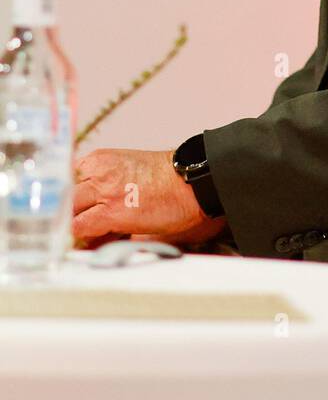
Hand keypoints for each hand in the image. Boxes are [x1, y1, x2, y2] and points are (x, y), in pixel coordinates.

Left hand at [73, 148, 226, 246]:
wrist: (193, 182)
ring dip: (74, 224)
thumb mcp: (129, 168)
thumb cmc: (170, 178)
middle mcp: (97, 171)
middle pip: (62, 195)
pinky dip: (83, 237)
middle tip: (79, 225)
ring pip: (67, 211)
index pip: (65, 179)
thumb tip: (91, 211)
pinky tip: (95, 240)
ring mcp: (102, 191)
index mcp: (100, 159)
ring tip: (88, 235)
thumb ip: (106, 182)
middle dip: (68, 212)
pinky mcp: (111, 212)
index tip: (72, 210)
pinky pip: (80, 228)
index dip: (67, 198)